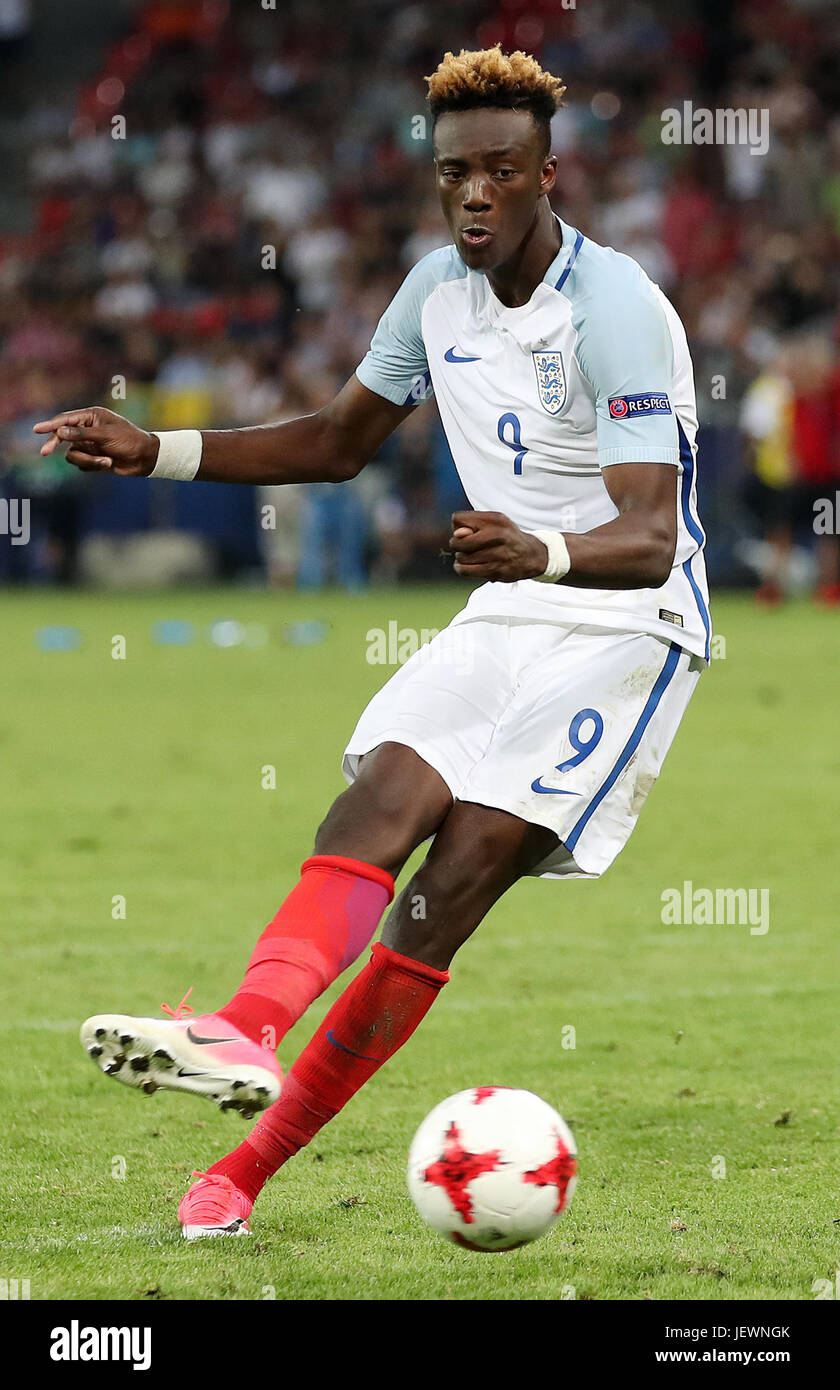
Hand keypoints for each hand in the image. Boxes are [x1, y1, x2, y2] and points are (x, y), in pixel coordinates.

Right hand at [32, 407, 159, 476]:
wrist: (145, 459)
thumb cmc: (129, 441)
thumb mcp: (105, 436)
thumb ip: (82, 434)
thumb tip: (60, 432)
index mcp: (91, 416)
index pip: (66, 420)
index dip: (50, 425)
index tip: (36, 429)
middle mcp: (88, 429)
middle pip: (62, 436)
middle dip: (56, 444)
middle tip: (45, 452)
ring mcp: (89, 444)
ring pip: (72, 454)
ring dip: (87, 460)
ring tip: (105, 461)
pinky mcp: (93, 458)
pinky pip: (81, 464)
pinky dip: (93, 465)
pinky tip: (108, 463)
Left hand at [449, 510, 548, 581]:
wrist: (530, 555)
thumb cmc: (504, 537)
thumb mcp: (492, 523)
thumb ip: (471, 524)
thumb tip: (457, 535)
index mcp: (495, 519)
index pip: (457, 518)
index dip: (457, 526)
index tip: (468, 531)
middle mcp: (498, 535)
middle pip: (457, 541)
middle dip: (456, 545)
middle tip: (464, 546)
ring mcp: (498, 554)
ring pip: (462, 557)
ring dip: (461, 558)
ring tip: (470, 556)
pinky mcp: (496, 570)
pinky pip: (467, 571)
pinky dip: (461, 569)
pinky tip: (465, 566)